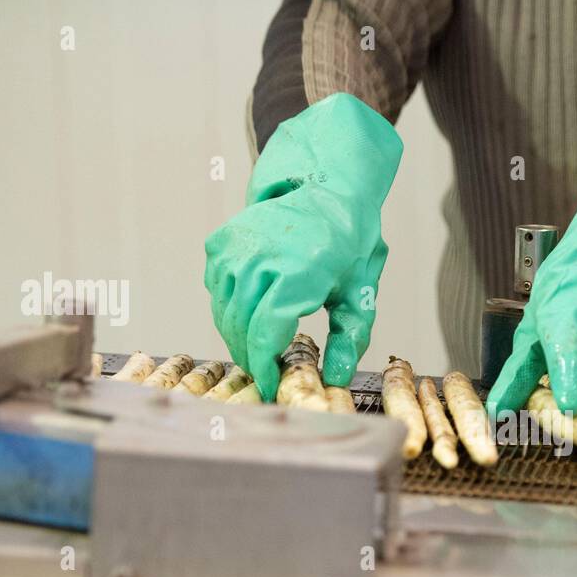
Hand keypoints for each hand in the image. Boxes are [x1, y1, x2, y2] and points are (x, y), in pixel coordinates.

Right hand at [204, 93, 401, 399]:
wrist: (329, 190)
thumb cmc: (349, 245)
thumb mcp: (361, 293)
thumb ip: (350, 338)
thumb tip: (335, 377)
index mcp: (299, 271)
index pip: (265, 333)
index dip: (263, 367)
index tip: (269, 385)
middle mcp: (261, 256)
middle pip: (240, 327)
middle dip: (251, 357)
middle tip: (266, 371)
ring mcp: (236, 246)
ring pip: (223, 311)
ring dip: (237, 336)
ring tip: (259, 347)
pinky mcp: (221, 241)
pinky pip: (215, 289)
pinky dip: (228, 308)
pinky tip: (250, 312)